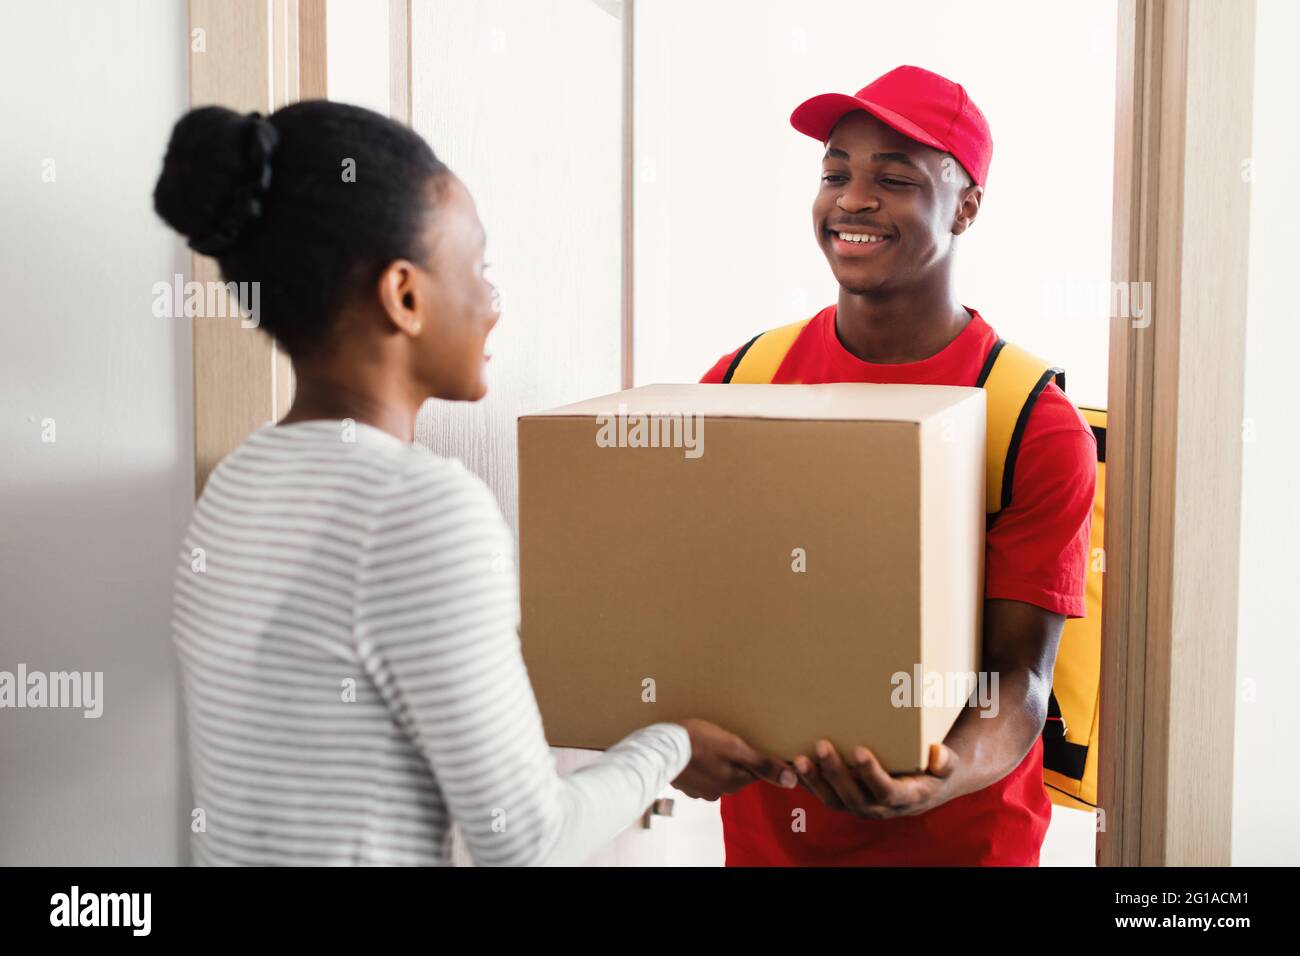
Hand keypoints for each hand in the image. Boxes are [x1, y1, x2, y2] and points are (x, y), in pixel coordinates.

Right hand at [671, 719, 797, 800]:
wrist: (657, 748)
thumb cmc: (698, 742)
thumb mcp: (734, 747)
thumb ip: (763, 764)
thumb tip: (792, 780)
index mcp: (735, 782)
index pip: (756, 771)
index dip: (756, 756)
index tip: (748, 741)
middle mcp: (719, 792)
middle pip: (737, 772)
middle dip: (735, 758)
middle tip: (726, 737)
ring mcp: (699, 791)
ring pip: (717, 773)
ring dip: (716, 761)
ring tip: (708, 741)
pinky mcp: (685, 785)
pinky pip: (700, 774)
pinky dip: (700, 764)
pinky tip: (694, 750)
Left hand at [792, 740, 959, 818]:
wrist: (926, 787)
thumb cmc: (935, 771)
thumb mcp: (947, 767)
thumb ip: (946, 762)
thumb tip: (938, 754)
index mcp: (905, 797)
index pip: (886, 791)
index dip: (872, 774)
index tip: (860, 750)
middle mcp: (879, 807)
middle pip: (853, 796)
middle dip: (836, 773)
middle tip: (822, 745)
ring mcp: (860, 806)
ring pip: (833, 800)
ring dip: (815, 780)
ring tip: (800, 758)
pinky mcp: (845, 799)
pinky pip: (823, 794)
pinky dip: (807, 782)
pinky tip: (791, 764)